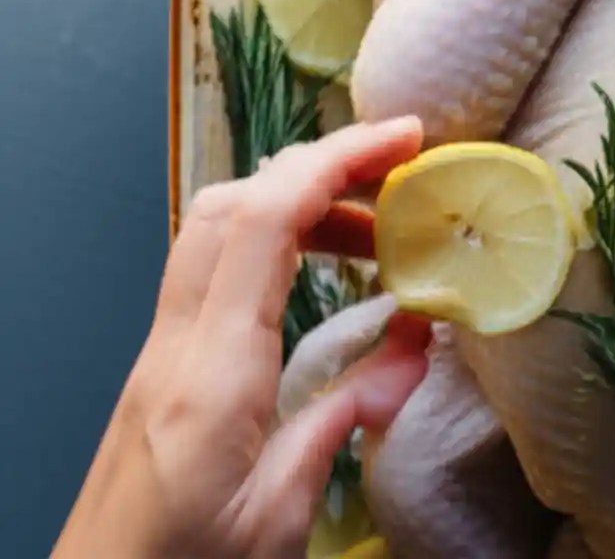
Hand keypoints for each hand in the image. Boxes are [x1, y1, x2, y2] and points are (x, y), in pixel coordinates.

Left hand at [54, 118, 429, 558]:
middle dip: (320, 168)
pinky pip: (214, 272)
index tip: (404, 139)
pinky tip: (322, 277)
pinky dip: (274, 245)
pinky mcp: (164, 367)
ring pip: (217, 231)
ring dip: (298, 206)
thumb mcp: (278, 514)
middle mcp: (175, 343)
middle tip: (400, 176)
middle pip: (231, 205)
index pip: (265, 223)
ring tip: (377, 236)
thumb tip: (413, 345)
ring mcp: (162, 350)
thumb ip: (343, 419)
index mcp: (211, 374)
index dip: (336, 163)